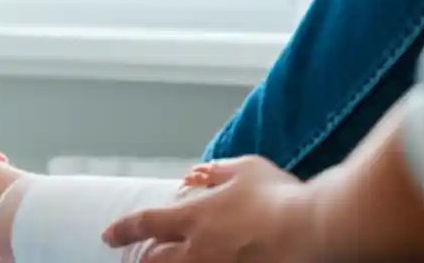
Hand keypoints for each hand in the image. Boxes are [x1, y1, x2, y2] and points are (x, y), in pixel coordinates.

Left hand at [102, 157, 319, 262]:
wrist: (314, 228)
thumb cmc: (280, 195)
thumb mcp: (246, 169)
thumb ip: (217, 172)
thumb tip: (199, 174)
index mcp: (195, 217)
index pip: (147, 223)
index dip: (123, 229)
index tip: (109, 236)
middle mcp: (199, 250)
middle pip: (155, 262)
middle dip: (142, 261)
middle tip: (136, 261)